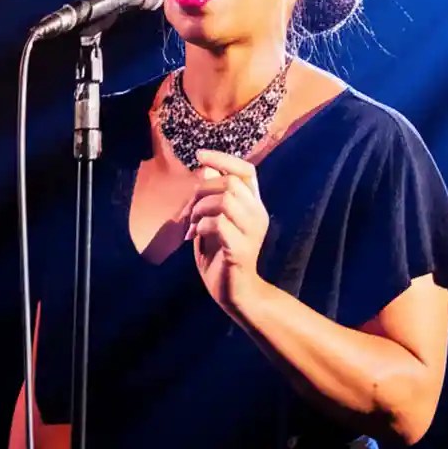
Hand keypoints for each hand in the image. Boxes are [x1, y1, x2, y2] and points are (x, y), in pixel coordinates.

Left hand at [185, 149, 270, 312]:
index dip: (223, 159)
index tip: (199, 155)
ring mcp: (252, 232)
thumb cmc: (219, 256)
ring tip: (192, 224)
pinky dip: (200, 225)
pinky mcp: (241, 248)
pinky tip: (195, 236)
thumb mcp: (212, 221)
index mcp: (253, 205)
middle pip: (230, 182)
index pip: (246, 171)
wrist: (232, 292)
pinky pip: (218, 223)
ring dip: (200, 208)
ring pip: (225, 199)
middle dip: (201, 191)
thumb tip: (205, 170)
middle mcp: (258, 215)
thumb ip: (211, 198)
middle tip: (189, 211)